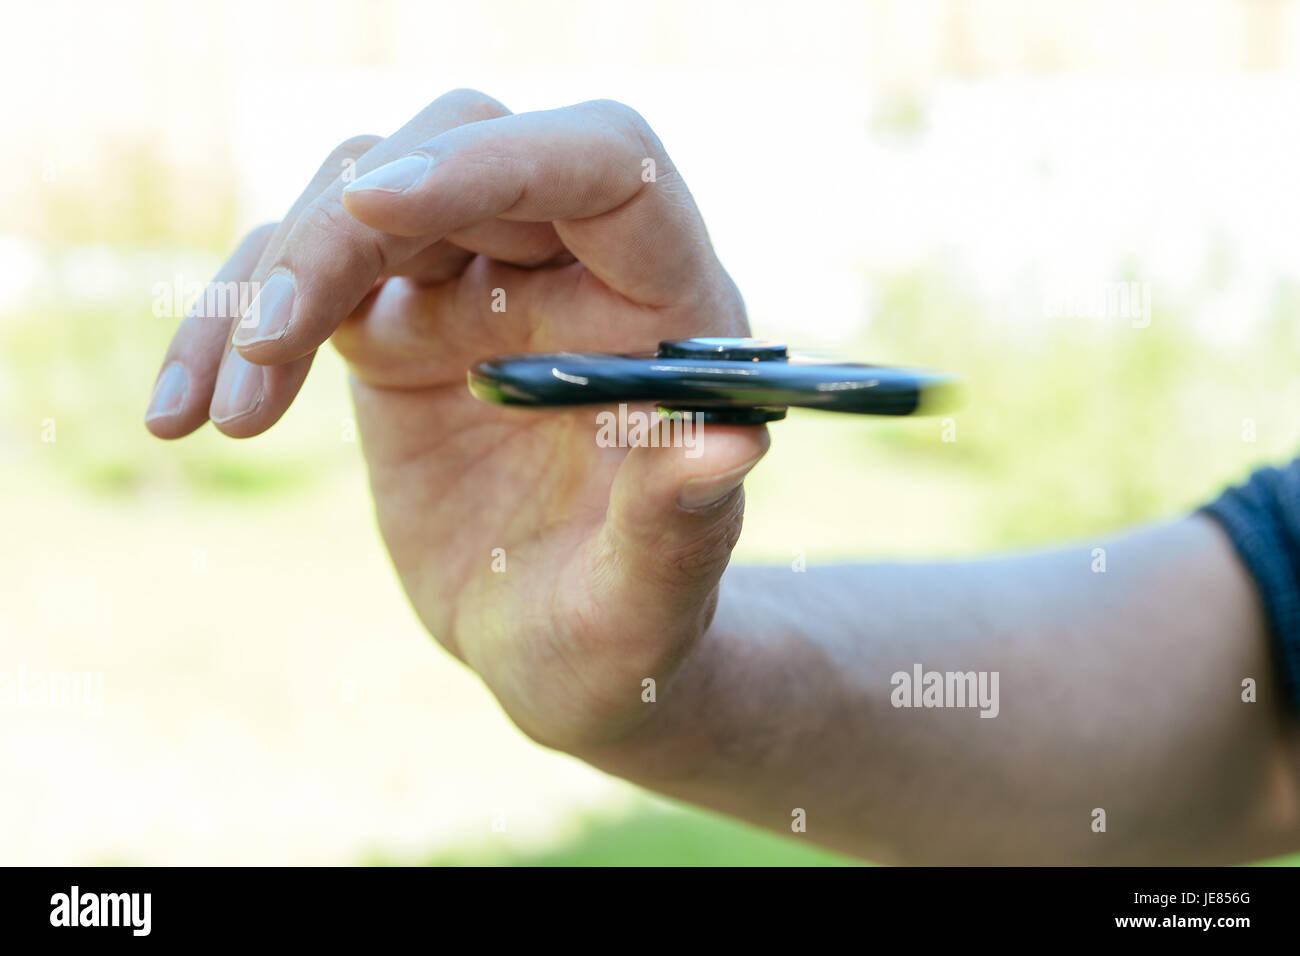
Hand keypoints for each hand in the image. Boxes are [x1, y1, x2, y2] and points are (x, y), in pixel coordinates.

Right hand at [145, 90, 768, 752]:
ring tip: (231, 416)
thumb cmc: (630, 627)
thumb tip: (727, 447)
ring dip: (273, 286)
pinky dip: (226, 331)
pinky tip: (184, 417)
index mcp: (664, 306)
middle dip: (346, 230)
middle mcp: (570, 273)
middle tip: (277, 338)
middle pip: (455, 158)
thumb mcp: (650, 599)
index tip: (378, 205)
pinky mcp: (395, 329)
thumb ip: (680, 526)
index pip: (602, 166)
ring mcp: (475, 292)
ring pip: (358, 201)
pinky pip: (296, 280)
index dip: (499, 162)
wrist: (564, 650)